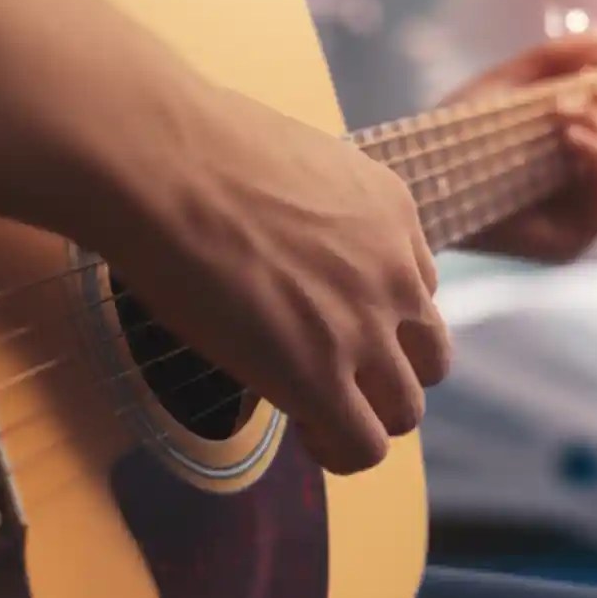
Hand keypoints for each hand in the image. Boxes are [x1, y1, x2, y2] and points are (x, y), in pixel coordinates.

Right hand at [99, 86, 449, 474]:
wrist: (165, 164)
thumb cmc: (195, 145)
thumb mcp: (291, 162)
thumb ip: (312, 207)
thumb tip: (275, 225)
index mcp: (392, 212)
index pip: (417, 288)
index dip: (378, 316)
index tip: (332, 323)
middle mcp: (396, 272)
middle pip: (431, 356)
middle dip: (389, 373)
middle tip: (335, 376)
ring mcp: (364, 328)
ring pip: (407, 409)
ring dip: (368, 418)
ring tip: (316, 414)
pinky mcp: (319, 376)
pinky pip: (364, 445)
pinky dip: (339, 451)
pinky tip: (302, 431)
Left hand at [443, 33, 596, 262]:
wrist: (416, 174)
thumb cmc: (456, 135)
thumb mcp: (509, 85)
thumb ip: (556, 59)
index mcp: (585, 170)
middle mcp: (589, 203)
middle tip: (585, 95)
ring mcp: (582, 226)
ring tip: (567, 114)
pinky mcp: (567, 244)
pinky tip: (569, 135)